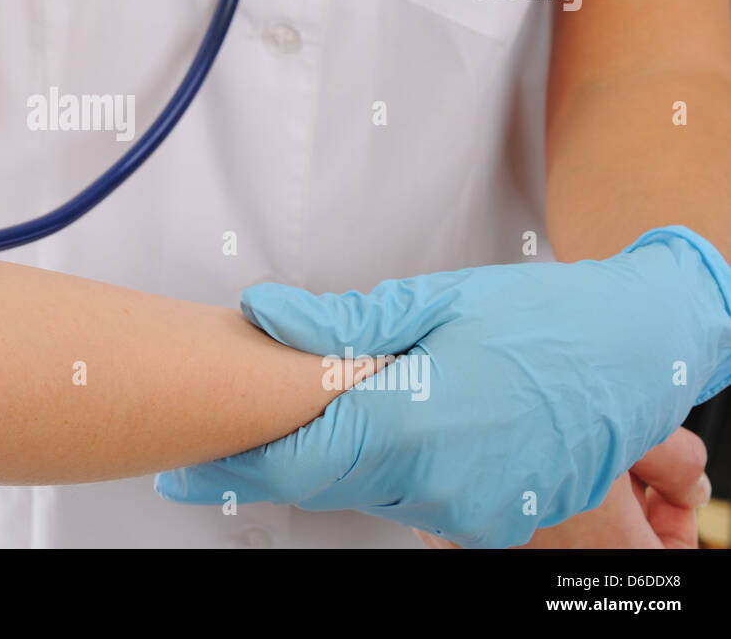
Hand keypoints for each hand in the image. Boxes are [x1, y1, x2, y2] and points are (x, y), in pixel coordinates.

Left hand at [155, 226, 730, 547]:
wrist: (640, 352)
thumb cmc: (544, 320)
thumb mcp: (437, 302)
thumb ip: (343, 322)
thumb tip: (264, 314)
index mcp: (415, 424)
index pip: (297, 460)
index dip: (234, 467)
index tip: (182, 471)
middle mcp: (438, 485)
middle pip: (326, 478)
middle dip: (285, 451)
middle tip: (238, 424)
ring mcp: (469, 512)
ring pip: (368, 488)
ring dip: (343, 454)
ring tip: (342, 405)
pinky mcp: (490, 520)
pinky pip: (414, 498)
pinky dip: (392, 467)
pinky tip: (403, 424)